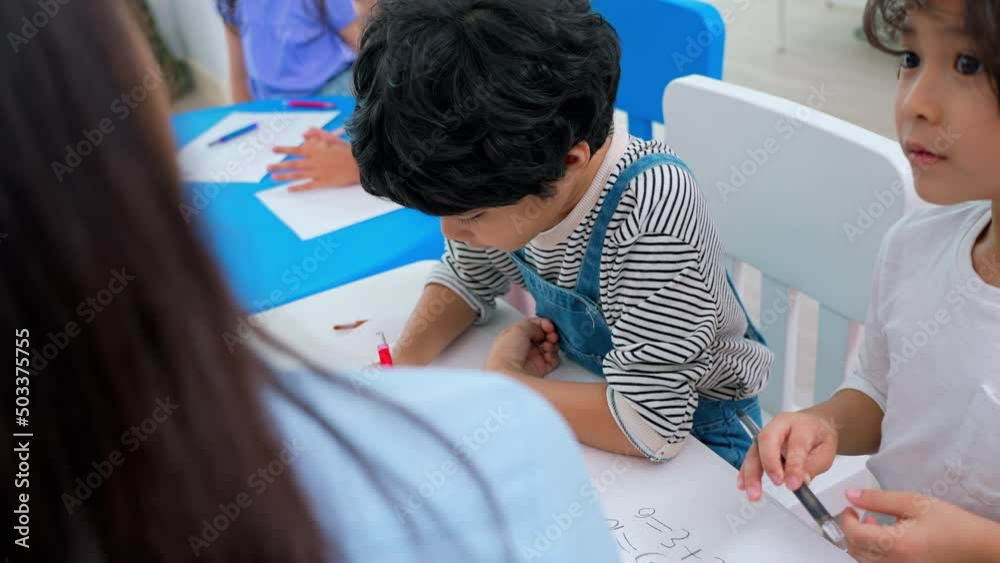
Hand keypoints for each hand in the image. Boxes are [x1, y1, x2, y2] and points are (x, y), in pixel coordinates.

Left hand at [269, 128, 360, 190]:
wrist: (360, 163)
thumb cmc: (347, 150)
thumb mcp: (333, 136)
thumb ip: (317, 133)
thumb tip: (303, 134)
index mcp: (316, 150)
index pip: (295, 149)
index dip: (283, 149)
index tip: (273, 150)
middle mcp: (314, 161)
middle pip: (293, 164)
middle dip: (279, 165)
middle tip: (267, 167)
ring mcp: (318, 173)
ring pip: (297, 175)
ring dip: (284, 176)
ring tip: (273, 177)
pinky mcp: (324, 182)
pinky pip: (308, 186)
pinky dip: (298, 187)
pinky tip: (289, 189)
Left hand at [485, 318, 559, 378]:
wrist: (508, 375)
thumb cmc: (506, 352)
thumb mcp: (518, 329)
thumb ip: (533, 325)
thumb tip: (542, 331)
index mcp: (514, 335)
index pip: (533, 326)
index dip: (543, 324)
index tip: (548, 326)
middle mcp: (523, 346)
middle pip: (543, 336)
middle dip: (550, 334)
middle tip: (551, 335)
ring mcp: (532, 358)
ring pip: (549, 347)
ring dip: (552, 345)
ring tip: (548, 346)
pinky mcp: (540, 369)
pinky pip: (553, 360)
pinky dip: (554, 357)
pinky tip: (548, 355)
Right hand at [737, 410, 837, 500]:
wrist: (812, 426)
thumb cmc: (818, 437)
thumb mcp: (827, 451)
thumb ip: (814, 466)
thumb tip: (800, 481)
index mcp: (799, 424)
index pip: (795, 444)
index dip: (793, 465)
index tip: (794, 484)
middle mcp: (778, 426)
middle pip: (766, 441)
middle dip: (768, 465)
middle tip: (776, 484)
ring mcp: (764, 435)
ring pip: (754, 451)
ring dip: (752, 473)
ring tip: (753, 494)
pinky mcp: (758, 446)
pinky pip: (750, 458)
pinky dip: (746, 473)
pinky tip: (743, 485)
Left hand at [840, 489, 998, 561]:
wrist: (977, 545)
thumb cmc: (951, 523)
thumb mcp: (913, 502)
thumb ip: (877, 499)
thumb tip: (851, 495)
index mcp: (896, 544)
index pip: (854, 535)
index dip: (845, 520)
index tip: (850, 509)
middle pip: (855, 551)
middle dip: (851, 531)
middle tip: (858, 514)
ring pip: (864, 560)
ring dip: (861, 542)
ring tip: (873, 524)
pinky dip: (873, 552)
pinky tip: (885, 538)